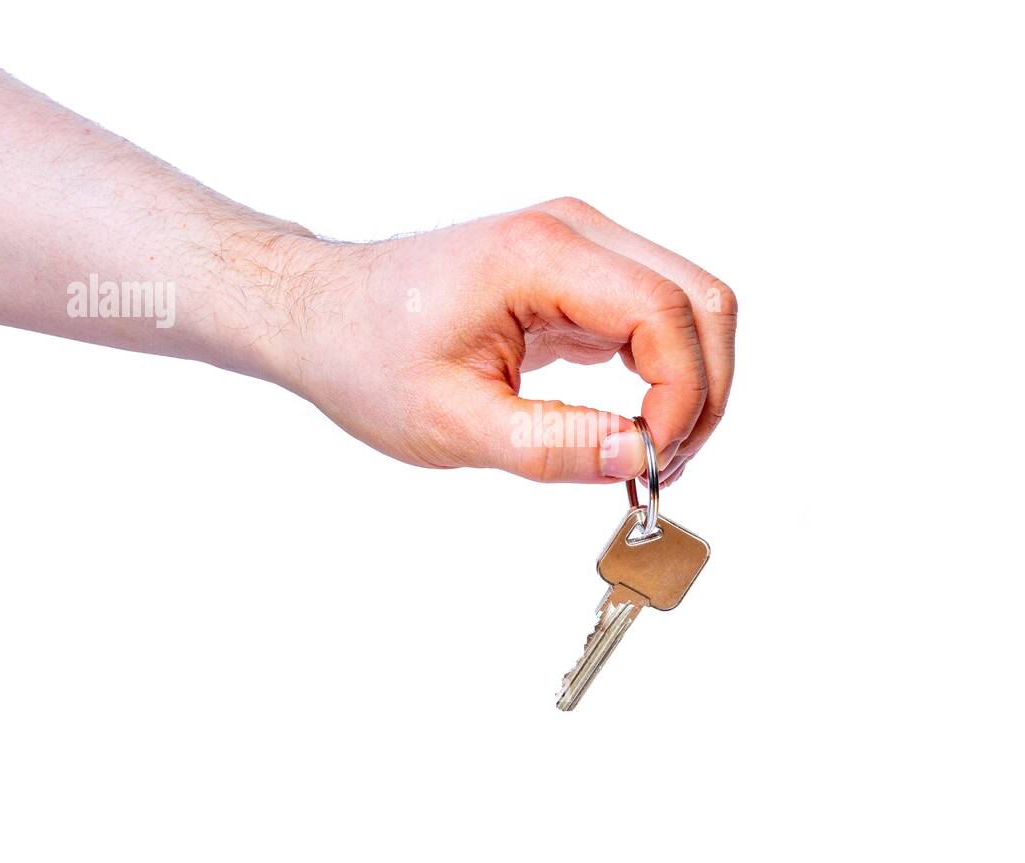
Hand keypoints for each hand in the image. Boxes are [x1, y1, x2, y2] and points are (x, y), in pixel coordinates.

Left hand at [262, 198, 736, 484]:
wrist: (322, 316)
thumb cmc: (366, 355)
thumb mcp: (451, 422)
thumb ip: (551, 445)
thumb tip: (637, 460)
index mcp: (541, 254)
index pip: (665, 313)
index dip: (680, 397)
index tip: (646, 463)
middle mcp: (573, 233)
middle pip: (700, 302)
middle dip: (702, 393)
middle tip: (659, 467)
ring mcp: (581, 249)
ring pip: (688, 310)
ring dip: (690, 386)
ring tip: (646, 456)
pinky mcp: (579, 277)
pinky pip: (655, 320)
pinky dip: (664, 377)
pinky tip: (631, 430)